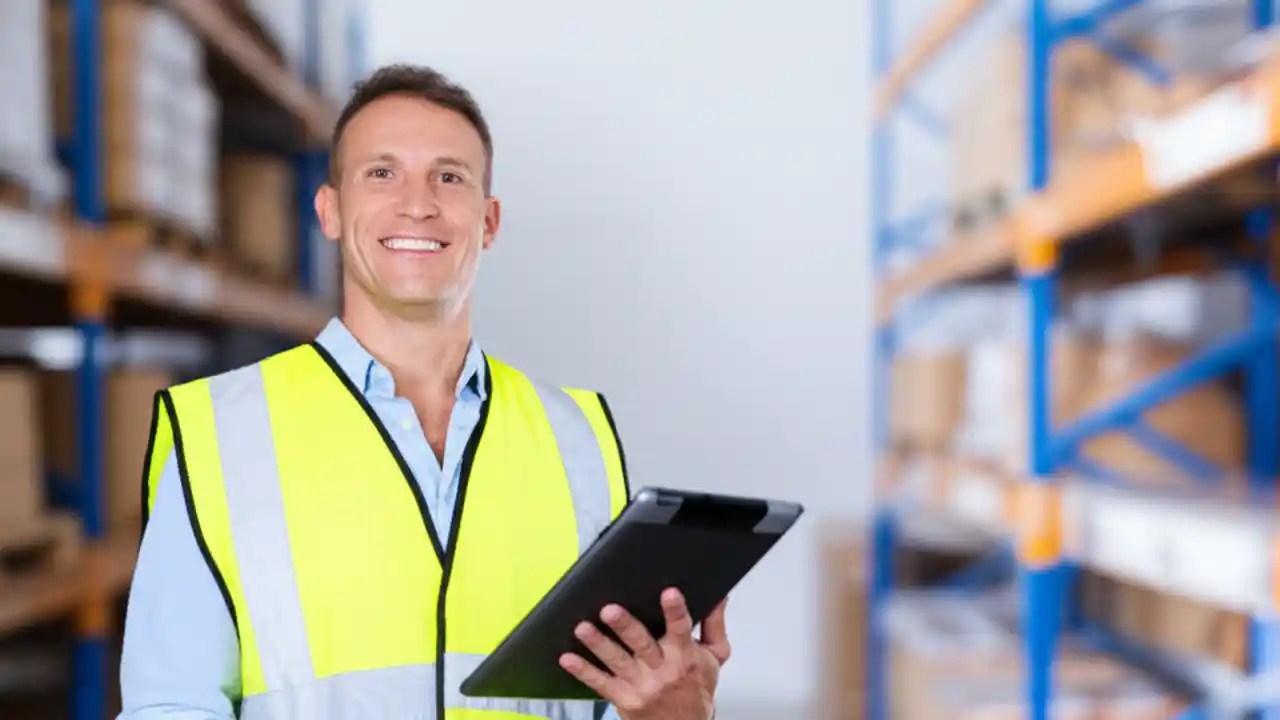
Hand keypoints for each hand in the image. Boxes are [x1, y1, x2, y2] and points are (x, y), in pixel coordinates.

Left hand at [559, 588, 730, 719]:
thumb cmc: (697, 691)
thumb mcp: (715, 657)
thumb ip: (714, 625)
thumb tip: (718, 596)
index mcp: (684, 656)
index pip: (682, 629)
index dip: (675, 611)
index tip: (669, 593)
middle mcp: (661, 670)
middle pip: (642, 644)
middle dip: (626, 626)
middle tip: (610, 610)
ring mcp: (640, 685)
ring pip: (617, 662)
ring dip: (598, 644)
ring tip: (583, 628)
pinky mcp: (623, 698)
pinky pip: (600, 684)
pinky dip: (583, 671)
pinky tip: (568, 658)